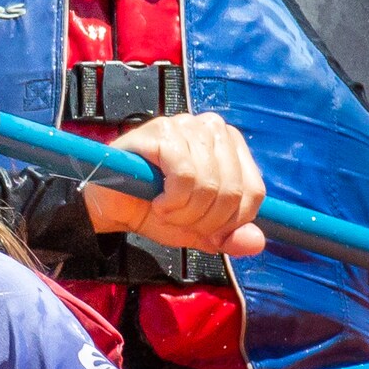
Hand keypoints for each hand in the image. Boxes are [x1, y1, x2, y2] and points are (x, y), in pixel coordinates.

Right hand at [81, 111, 268, 256]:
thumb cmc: (154, 208)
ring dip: (184, 212)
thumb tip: (257, 242)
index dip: (231, 222)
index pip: (253, 191)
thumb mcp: (198, 229)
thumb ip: (229, 235)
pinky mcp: (161, 132)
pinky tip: (157, 202)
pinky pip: (185, 175)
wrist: (111, 205)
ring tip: (165, 210)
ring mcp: (186, 126)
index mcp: (230, 146)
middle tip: (178, 220)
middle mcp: (212, 129)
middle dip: (204, 220)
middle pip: (232, 190)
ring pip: (209, 183)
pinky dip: (172, 200)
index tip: (206, 231)